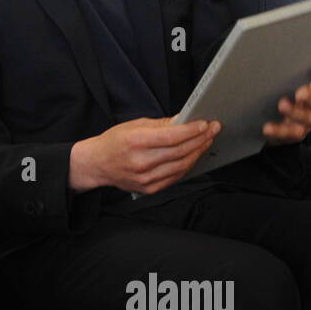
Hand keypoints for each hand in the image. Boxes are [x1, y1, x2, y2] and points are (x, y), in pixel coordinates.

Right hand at [69, 116, 220, 193]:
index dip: (192, 130)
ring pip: (181, 165)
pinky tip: (194, 154)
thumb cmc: (115, 142)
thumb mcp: (134, 125)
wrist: (98, 165)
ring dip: (198, 152)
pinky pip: (175, 176)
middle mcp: (141, 162)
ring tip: (206, 140)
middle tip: (212, 129)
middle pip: (180, 151)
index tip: (205, 123)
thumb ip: (161, 124)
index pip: (171, 137)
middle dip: (200, 139)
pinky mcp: (150, 189)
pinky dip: (187, 164)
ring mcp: (146, 179)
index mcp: (135, 142)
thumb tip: (183, 120)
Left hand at [263, 61, 310, 144]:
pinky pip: (288, 134)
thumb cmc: (282, 93)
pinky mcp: (293, 134)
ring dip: (294, 112)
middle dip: (309, 96)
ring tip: (282, 105)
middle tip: (300, 93)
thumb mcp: (286, 80)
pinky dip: (278, 130)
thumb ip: (286, 68)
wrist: (274, 119)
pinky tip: (267, 127)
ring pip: (305, 118)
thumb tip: (271, 49)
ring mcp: (305, 121)